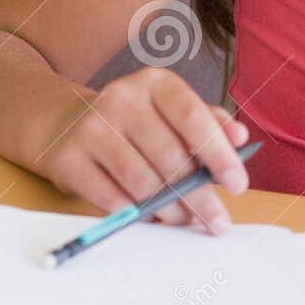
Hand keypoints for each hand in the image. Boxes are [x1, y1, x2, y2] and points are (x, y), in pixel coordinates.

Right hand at [36, 67, 250, 233]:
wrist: (63, 124)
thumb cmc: (134, 123)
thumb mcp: (171, 112)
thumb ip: (209, 123)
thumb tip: (240, 138)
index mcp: (155, 83)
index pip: (192, 116)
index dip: (219, 153)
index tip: (238, 185)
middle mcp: (121, 98)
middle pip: (169, 156)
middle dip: (198, 196)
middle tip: (216, 221)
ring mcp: (91, 128)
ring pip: (141, 181)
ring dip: (169, 209)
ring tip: (184, 218)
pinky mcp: (68, 159)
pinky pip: (111, 198)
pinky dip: (136, 214)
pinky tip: (150, 218)